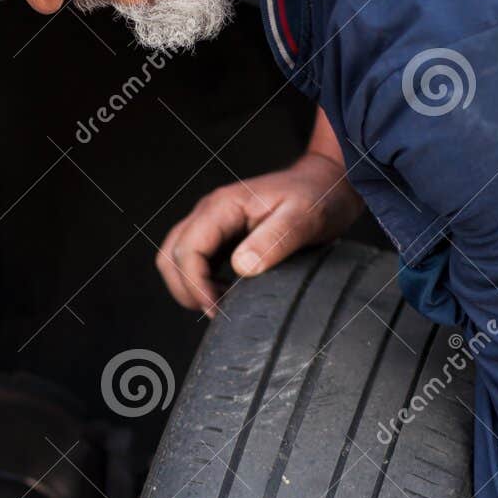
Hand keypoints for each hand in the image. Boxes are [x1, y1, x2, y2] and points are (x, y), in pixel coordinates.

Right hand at [156, 151, 362, 317]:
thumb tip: (241, 267)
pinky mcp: (220, 236)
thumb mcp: (303, 218)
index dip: (196, 285)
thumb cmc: (318, 197)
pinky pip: (195, 262)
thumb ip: (274, 240)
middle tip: (216, 313)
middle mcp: (209, 213)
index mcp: (222, 206)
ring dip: (190, 288)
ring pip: (176, 260)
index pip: (188, 250)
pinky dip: (201, 283)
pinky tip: (227, 294)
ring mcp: (212, 224)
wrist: (327, 184)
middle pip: (171, 256)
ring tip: (221, 306)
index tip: (218, 309)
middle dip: (186, 290)